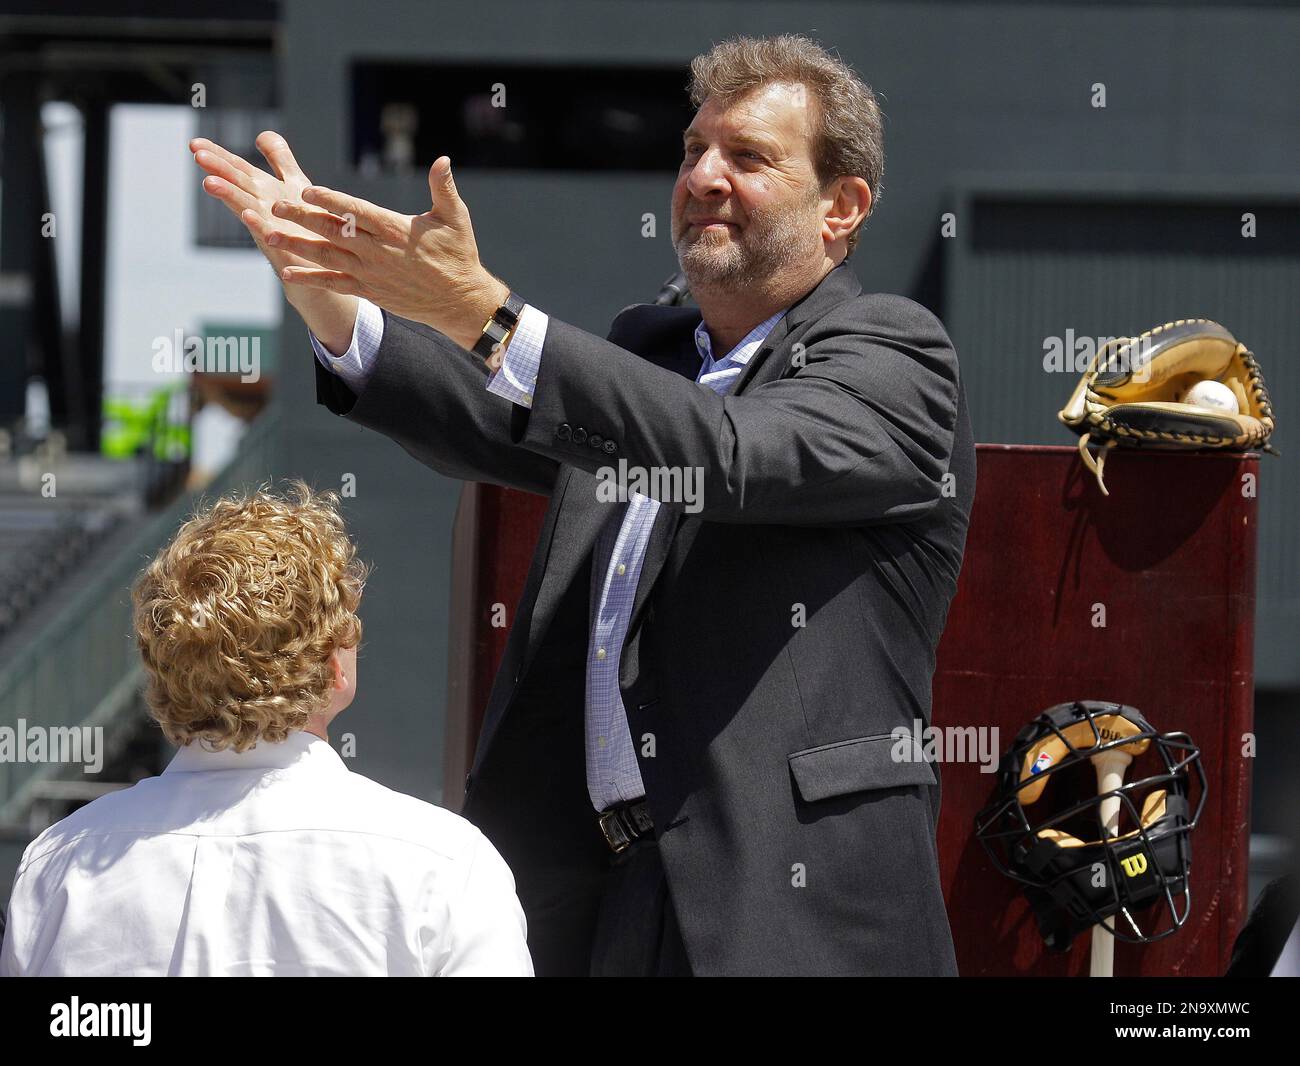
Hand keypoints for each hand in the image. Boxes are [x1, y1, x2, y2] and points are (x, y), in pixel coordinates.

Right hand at [190, 131, 356, 352]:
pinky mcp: (287, 248)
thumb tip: (261, 135)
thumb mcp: (295, 183)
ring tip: (208, 183)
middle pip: (240, 185)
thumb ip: (279, 159)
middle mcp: (265, 207)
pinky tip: (248, 216)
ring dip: (230, 196)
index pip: (238, 168)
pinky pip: (272, 236)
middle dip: (219, 169)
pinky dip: (259, 226)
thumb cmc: (307, 225)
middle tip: (196, 154)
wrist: (325, 266)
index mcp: (267, 190)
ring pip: (248, 209)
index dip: (218, 155)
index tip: (194, 144)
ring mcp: (273, 228)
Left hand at [265, 157, 508, 350]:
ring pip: (327, 257)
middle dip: (302, 218)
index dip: (330, 200)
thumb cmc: (458, 254)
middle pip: (333, 231)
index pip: (356, 211)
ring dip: (297, 246)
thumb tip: (443, 159)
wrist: (459, 301)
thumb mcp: (456, 218)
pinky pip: (334, 284)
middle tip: (274, 207)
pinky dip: (311, 278)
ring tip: (269, 236)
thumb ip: (443, 187)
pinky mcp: (369, 290)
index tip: (306, 190)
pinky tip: (288, 273)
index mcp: (394, 229)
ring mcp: (371, 273)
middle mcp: (377, 251)